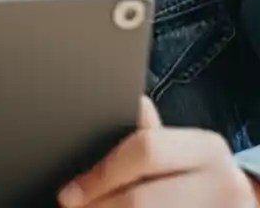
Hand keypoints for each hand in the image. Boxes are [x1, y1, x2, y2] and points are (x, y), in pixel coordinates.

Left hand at [57, 96, 256, 206]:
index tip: (68, 194)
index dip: (101, 176)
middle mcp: (224, 182)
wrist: (234, 203)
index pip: (144, 152)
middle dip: (100, 206)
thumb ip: (147, 135)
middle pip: (141, 200)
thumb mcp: (177, 149)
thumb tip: (131, 104)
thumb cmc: (195, 174)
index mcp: (206, 148)